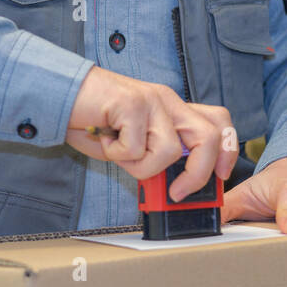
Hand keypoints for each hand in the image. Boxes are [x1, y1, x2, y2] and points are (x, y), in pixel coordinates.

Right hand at [65, 65, 238, 199]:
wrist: (60, 93)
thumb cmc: (92, 120)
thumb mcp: (133, 144)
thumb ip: (155, 157)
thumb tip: (174, 186)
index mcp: (172, 108)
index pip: (218, 122)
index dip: (227, 152)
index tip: (218, 178)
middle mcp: (167, 100)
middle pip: (209, 136)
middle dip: (198, 173)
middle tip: (176, 192)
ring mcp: (151, 100)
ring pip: (169, 150)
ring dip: (141, 166)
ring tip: (119, 153)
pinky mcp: (132, 103)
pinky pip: (136, 148)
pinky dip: (117, 155)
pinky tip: (105, 140)